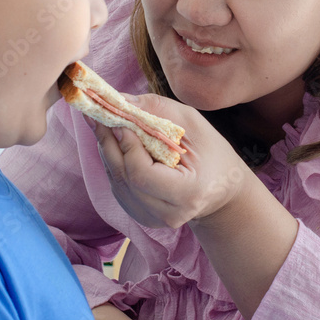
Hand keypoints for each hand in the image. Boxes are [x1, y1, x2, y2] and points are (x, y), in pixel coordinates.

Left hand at [90, 94, 253, 228]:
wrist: (222, 187)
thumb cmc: (212, 152)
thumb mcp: (193, 123)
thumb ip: (157, 109)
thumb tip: (120, 100)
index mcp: (188, 193)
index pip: (142, 174)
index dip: (126, 147)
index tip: (119, 121)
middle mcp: (169, 214)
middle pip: (124, 179)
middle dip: (108, 143)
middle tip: (96, 115)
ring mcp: (154, 219)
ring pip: (117, 184)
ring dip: (107, 153)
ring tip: (103, 126)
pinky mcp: (143, 217)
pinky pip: (119, 189)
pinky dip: (113, 164)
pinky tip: (114, 145)